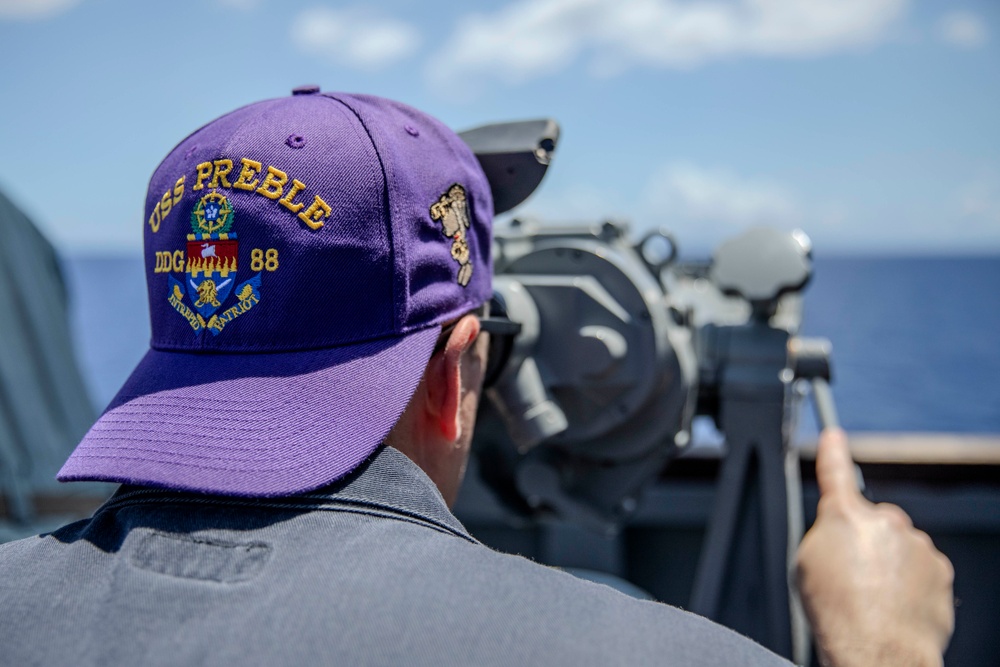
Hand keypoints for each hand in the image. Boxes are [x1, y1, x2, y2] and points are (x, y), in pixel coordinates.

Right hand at [795, 429, 954, 666]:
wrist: (878, 650)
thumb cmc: (837, 612)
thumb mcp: (806, 563)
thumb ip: (825, 534)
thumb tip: (842, 530)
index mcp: (844, 516)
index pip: (834, 473)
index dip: (832, 453)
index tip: (833, 436)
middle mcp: (885, 522)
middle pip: (871, 522)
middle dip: (863, 542)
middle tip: (850, 576)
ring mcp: (917, 545)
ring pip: (898, 546)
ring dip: (887, 566)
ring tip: (872, 599)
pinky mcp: (940, 570)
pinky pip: (920, 569)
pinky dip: (909, 585)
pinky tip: (894, 607)